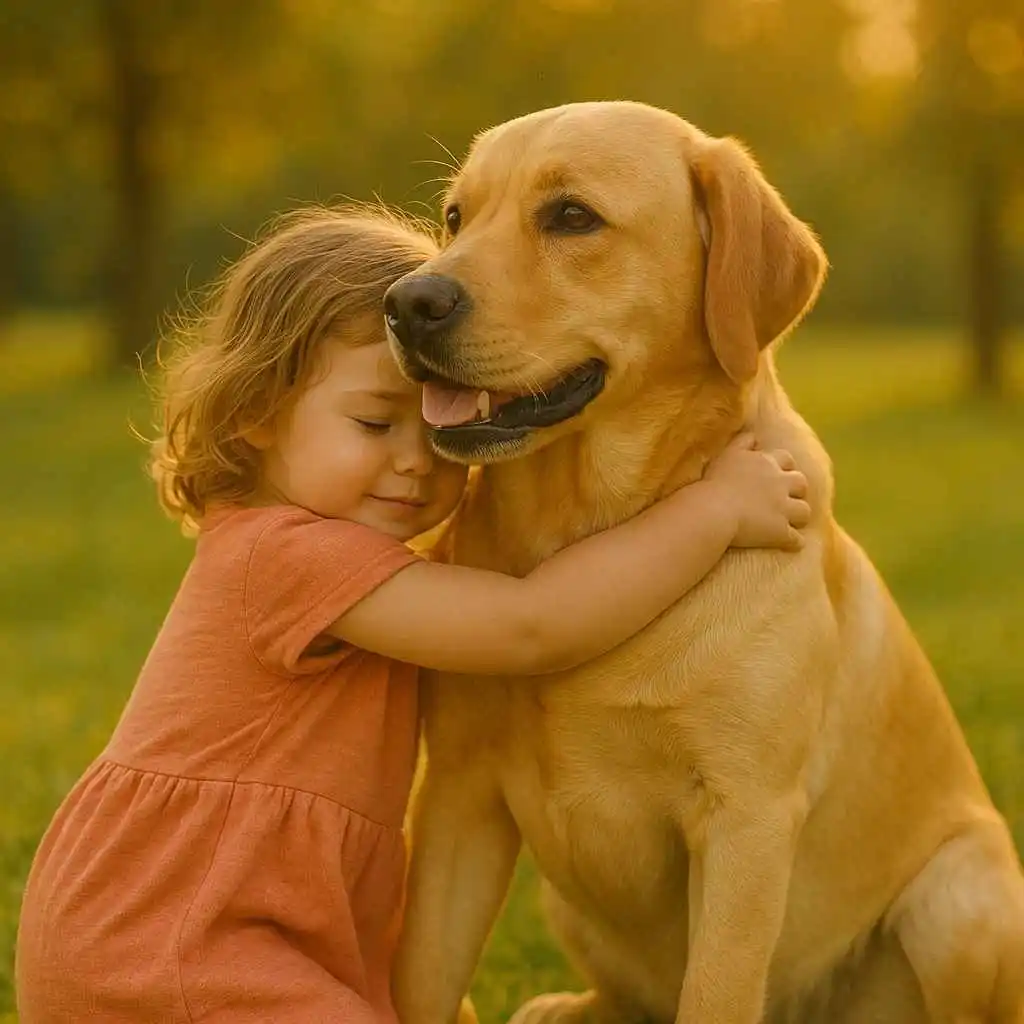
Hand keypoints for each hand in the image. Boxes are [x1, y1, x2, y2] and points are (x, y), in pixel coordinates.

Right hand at [703, 433, 809, 550]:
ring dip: (798, 516)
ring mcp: (783, 509)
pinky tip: (789, 543)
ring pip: (804, 511)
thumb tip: (754, 435)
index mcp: (767, 463)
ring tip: (791, 522)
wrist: (714, 510)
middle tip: (786, 498)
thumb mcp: (728, 454)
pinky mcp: (780, 532)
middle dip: (797, 490)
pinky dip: (793, 541)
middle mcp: (780, 483)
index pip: (786, 459)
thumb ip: (743, 441)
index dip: (784, 467)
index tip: (777, 473)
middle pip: (801, 484)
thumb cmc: (715, 481)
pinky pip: (796, 539)